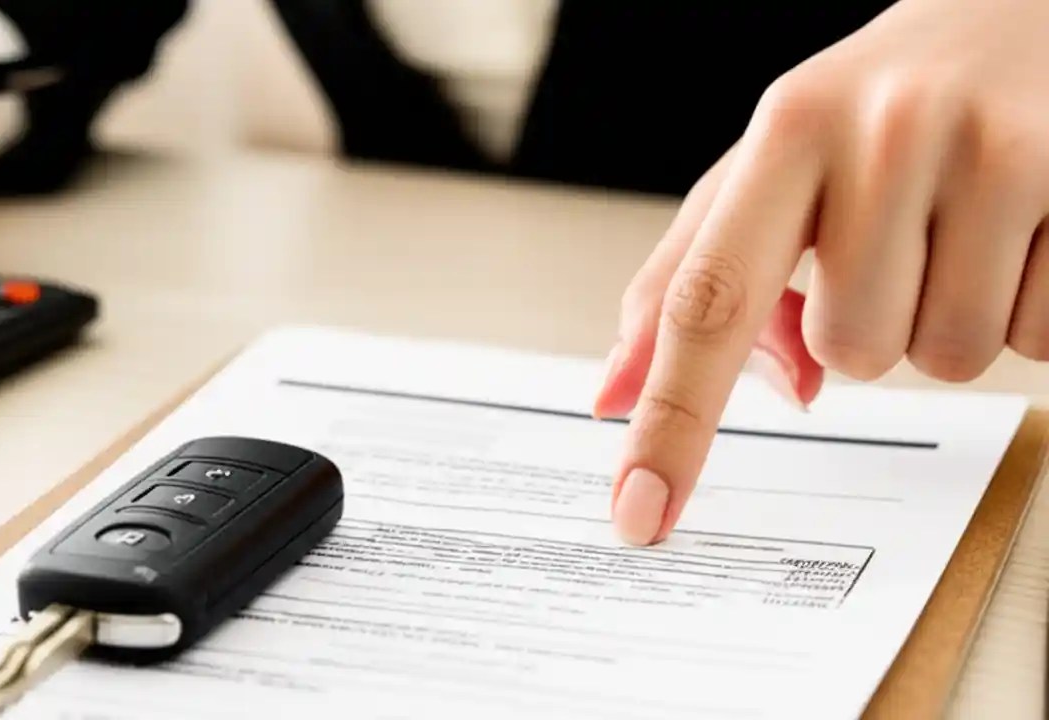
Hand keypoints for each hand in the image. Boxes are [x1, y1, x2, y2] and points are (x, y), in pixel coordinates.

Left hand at [593, 0, 1048, 544]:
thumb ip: (691, 273)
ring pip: (945, 358)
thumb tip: (612, 394)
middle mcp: (885, 132)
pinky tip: (1029, 228)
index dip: (672, 421)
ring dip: (950, 319)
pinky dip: (1030, 309)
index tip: (638, 516)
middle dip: (874, 323)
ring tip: (967, 227)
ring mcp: (997, 151)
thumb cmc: (885, 103)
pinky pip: (1041, 342)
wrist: (1035, 7)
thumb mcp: (775, 162)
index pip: (707, 302)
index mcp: (788, 131)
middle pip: (849, 356)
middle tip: (903, 238)